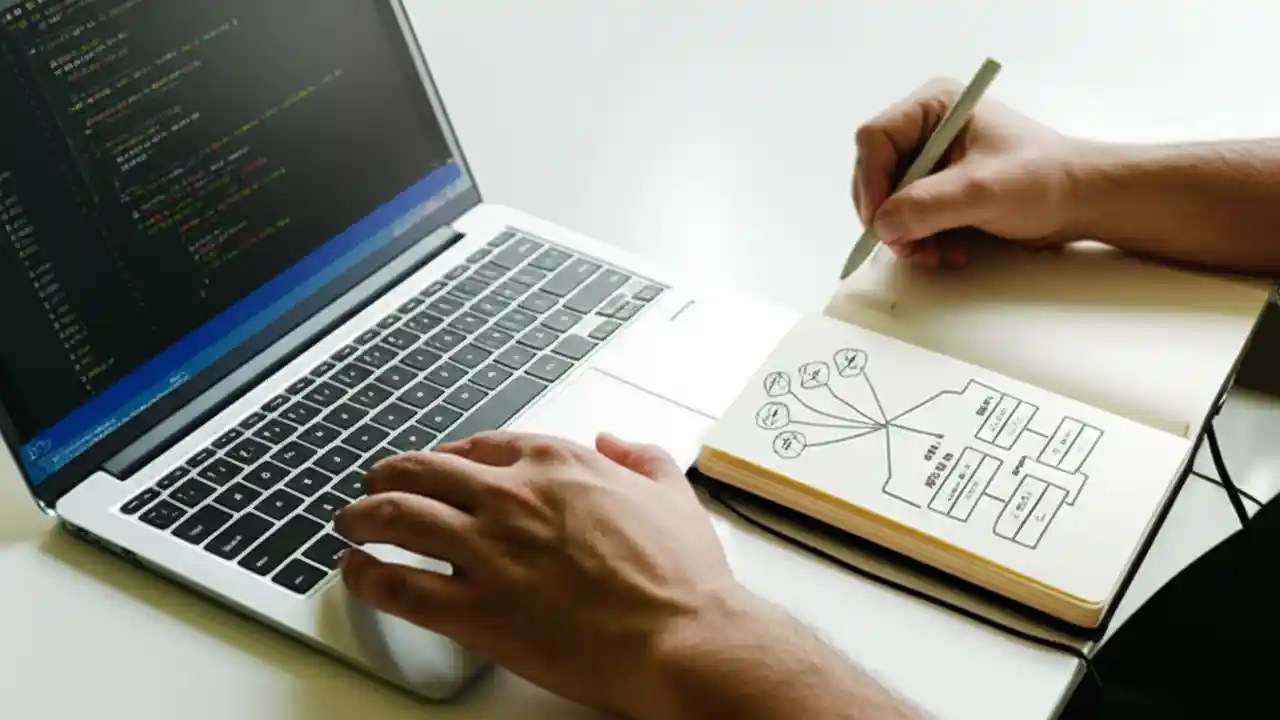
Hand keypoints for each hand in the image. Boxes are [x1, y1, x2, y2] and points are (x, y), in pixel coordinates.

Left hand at [333, 431, 745, 717]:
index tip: (437, 467)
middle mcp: (512, 496)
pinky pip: (397, 586)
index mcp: (556, 464)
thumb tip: (615, 441)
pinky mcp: (476, 609)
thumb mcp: (671, 492)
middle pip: (423, 471)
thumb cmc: (681, 575)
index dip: (447, 456)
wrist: (684, 635)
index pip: (478, 446)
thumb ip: (640, 458)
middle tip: (374, 488)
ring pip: (396, 517)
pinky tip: (354, 572)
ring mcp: (489, 549)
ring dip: (362, 517)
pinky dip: (364, 575)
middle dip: (390, 476)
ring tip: (349, 523)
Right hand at [853, 77, 1087, 268]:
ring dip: (908, 236)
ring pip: (892, 202)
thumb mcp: (981, 191)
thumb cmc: (1043, 180)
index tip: (880, 223)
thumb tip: (883, 226)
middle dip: (890, 216)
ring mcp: (935, 160)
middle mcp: (928, 128)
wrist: (1083, 202)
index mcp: (934, 107)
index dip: (870, 182)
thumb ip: (927, 205)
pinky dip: (924, 240)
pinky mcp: (943, 188)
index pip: (875, 139)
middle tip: (906, 247)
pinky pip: (912, 217)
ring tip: (936, 256)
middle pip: (877, 174)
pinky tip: (951, 252)